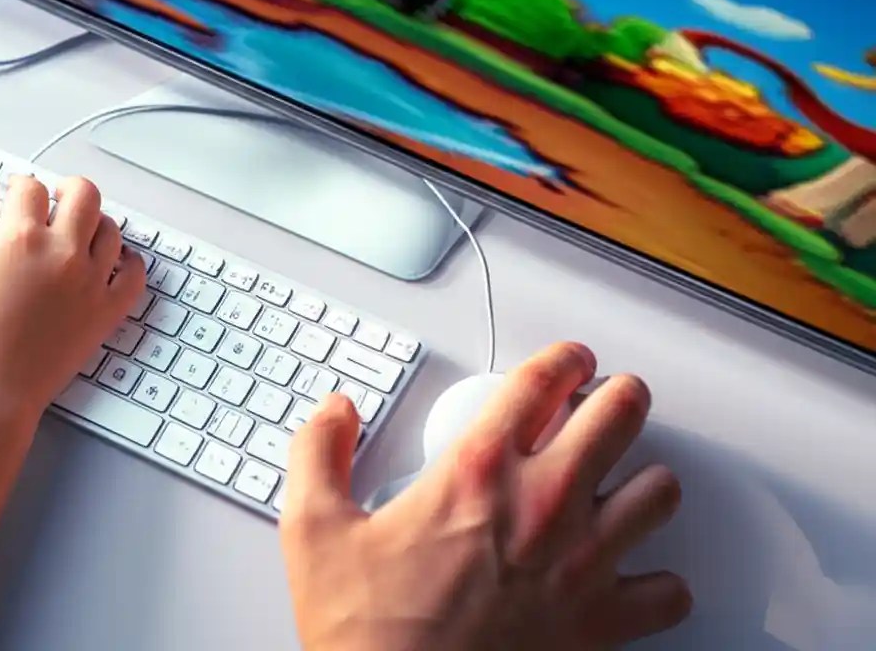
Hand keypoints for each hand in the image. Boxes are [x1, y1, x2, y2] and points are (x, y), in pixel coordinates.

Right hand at [0, 173, 145, 423]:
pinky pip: (135, 276)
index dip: (20, 186)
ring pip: (110, 229)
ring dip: (95, 222)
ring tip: (80, 231)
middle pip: (82, 194)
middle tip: (56, 199)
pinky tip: (118, 259)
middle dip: (67, 189)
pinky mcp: (108, 311)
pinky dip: (130, 262)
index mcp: (21, 238)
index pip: (30, 188)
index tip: (17, 193)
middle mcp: (62, 253)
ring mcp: (90, 281)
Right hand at [280, 343, 690, 650]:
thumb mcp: (314, 529)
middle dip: (616, 398)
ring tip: (621, 484)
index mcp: (476, 471)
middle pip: (620, 414)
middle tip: (606, 403)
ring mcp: (580, 562)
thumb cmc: (367, 630)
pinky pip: (668, 590)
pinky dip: (656, 581)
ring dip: (643, 481)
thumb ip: (320, 454)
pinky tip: (630, 574)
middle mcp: (541, 505)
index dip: (563, 357)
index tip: (567, 360)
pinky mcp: (600, 621)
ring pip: (659, 492)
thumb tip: (334, 414)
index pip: (542, 381)